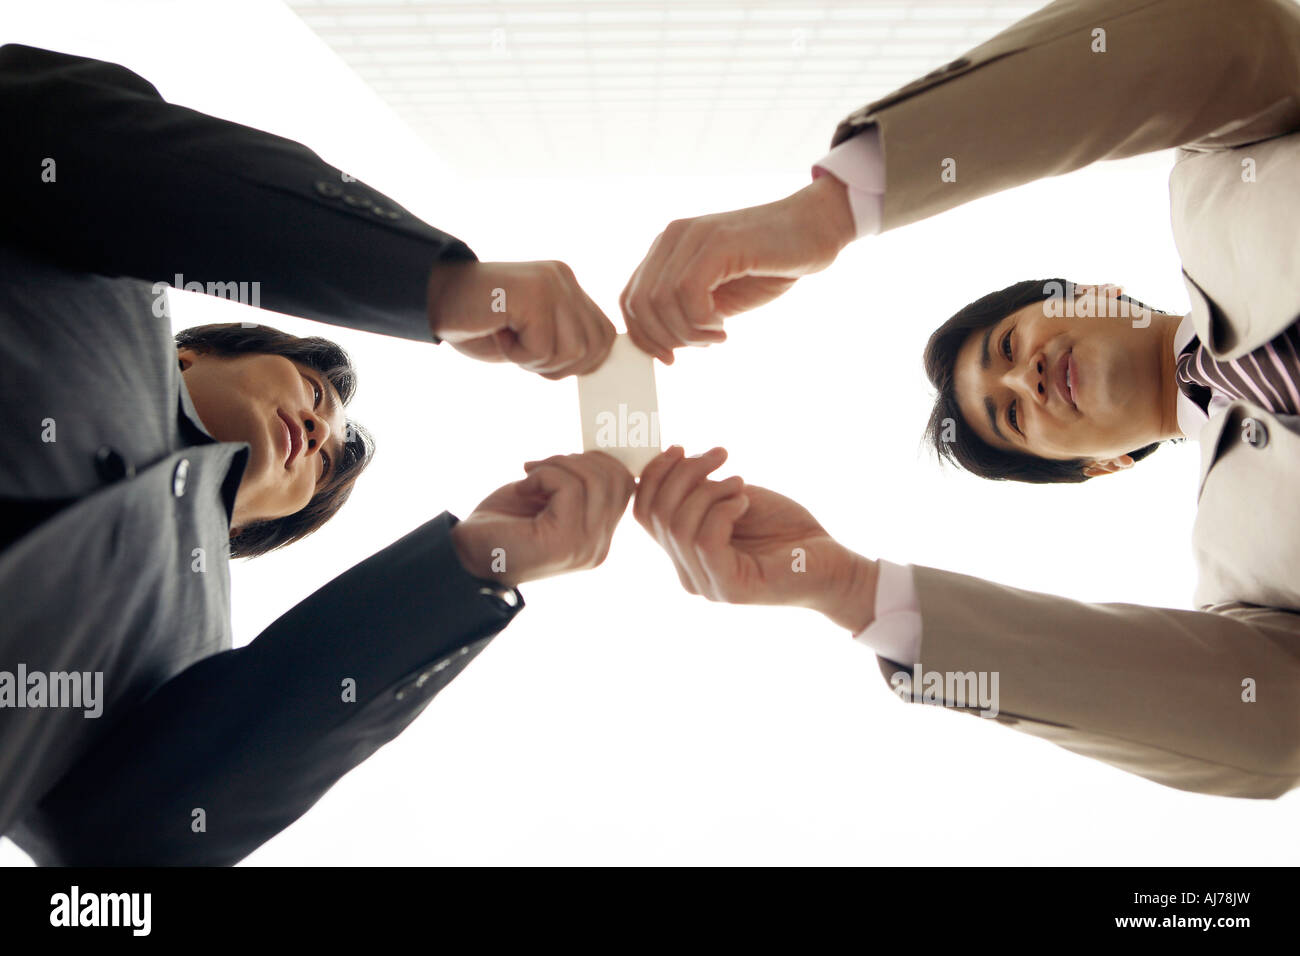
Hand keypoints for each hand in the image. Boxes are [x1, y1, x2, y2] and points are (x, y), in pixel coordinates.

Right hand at [427, 260, 616, 378]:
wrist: (433, 300)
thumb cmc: (480, 325)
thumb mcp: (533, 336)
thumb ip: (565, 342)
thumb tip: (596, 366)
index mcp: (569, 288)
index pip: (604, 338)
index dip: (577, 363)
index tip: (539, 355)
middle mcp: (565, 279)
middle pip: (592, 349)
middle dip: (557, 366)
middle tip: (520, 349)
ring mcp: (551, 283)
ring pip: (571, 351)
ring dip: (535, 360)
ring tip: (508, 338)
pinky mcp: (533, 293)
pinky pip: (543, 348)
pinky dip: (517, 354)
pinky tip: (497, 332)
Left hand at [451, 451, 634, 586]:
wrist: (465, 553)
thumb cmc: (504, 522)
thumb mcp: (549, 497)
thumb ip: (579, 483)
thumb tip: (599, 451)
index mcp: (598, 537)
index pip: (626, 485)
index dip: (600, 460)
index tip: (565, 459)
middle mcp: (598, 547)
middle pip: (615, 479)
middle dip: (578, 459)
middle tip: (542, 467)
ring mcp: (585, 548)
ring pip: (594, 480)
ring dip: (557, 465)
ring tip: (531, 476)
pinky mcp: (564, 543)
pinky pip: (569, 487)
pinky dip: (543, 476)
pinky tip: (522, 488)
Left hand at [620, 174, 854, 362]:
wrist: (814, 230)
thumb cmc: (768, 265)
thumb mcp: (718, 296)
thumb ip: (686, 311)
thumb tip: (660, 344)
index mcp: (667, 249)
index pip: (630, 299)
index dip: (643, 337)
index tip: (670, 358)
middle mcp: (673, 238)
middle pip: (640, 303)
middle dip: (666, 338)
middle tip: (702, 345)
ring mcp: (693, 236)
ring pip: (661, 300)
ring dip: (688, 331)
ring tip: (718, 334)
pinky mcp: (717, 242)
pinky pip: (688, 291)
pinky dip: (701, 320)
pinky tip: (723, 325)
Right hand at [633, 446, 876, 630]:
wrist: (831, 561)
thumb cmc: (785, 529)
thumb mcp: (733, 498)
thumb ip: (699, 488)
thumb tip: (670, 458)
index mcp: (682, 552)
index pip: (642, 512)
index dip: (654, 474)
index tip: (681, 447)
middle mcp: (688, 572)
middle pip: (657, 514)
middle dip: (684, 473)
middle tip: (720, 456)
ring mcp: (706, 584)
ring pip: (678, 525)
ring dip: (709, 490)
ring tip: (739, 482)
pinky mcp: (730, 589)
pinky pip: (705, 540)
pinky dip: (722, 509)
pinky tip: (745, 501)